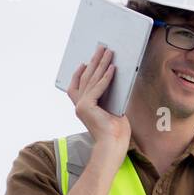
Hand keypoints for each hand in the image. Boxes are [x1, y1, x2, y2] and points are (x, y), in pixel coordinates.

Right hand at [67, 44, 130, 166]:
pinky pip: (98, 87)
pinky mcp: (87, 107)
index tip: (86, 61)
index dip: (80, 73)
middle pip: (85, 77)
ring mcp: (81, 106)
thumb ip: (110, 98)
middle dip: (94, 61)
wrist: (113, 146)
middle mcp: (79, 105)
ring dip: (101, 64)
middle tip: (101, 48)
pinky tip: (112, 68)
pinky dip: (106, 77)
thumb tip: (116, 83)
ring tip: (108, 52)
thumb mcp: (113, 111)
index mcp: (83, 108)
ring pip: (92, 79)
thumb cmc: (116, 133)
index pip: (77, 86)